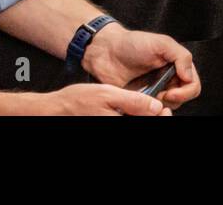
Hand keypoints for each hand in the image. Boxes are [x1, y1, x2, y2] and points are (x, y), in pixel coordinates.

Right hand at [38, 82, 171, 115]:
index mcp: (118, 123)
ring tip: (148, 109)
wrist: (56, 109)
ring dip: (144, 116)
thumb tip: (156, 106)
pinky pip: (125, 121)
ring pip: (136, 122)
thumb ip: (133, 101)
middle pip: (145, 124)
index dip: (161, 117)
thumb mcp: (108, 94)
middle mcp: (115, 128)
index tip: (166, 109)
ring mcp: (111, 127)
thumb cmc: (78, 101)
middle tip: (160, 109)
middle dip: (154, 117)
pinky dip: (133, 116)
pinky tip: (132, 111)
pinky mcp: (107, 124)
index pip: (150, 122)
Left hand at [81, 25, 198, 109]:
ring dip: (157, 107)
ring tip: (145, 96)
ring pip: (164, 108)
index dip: (186, 92)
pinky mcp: (139, 102)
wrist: (106, 52)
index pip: (193, 86)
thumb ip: (181, 56)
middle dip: (172, 100)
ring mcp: (153, 93)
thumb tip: (189, 77)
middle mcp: (168, 81)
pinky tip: (137, 103)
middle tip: (158, 95)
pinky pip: (147, 111)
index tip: (171, 92)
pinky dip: (145, 111)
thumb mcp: (162, 43)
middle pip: (181, 100)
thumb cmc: (133, 43)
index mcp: (177, 67)